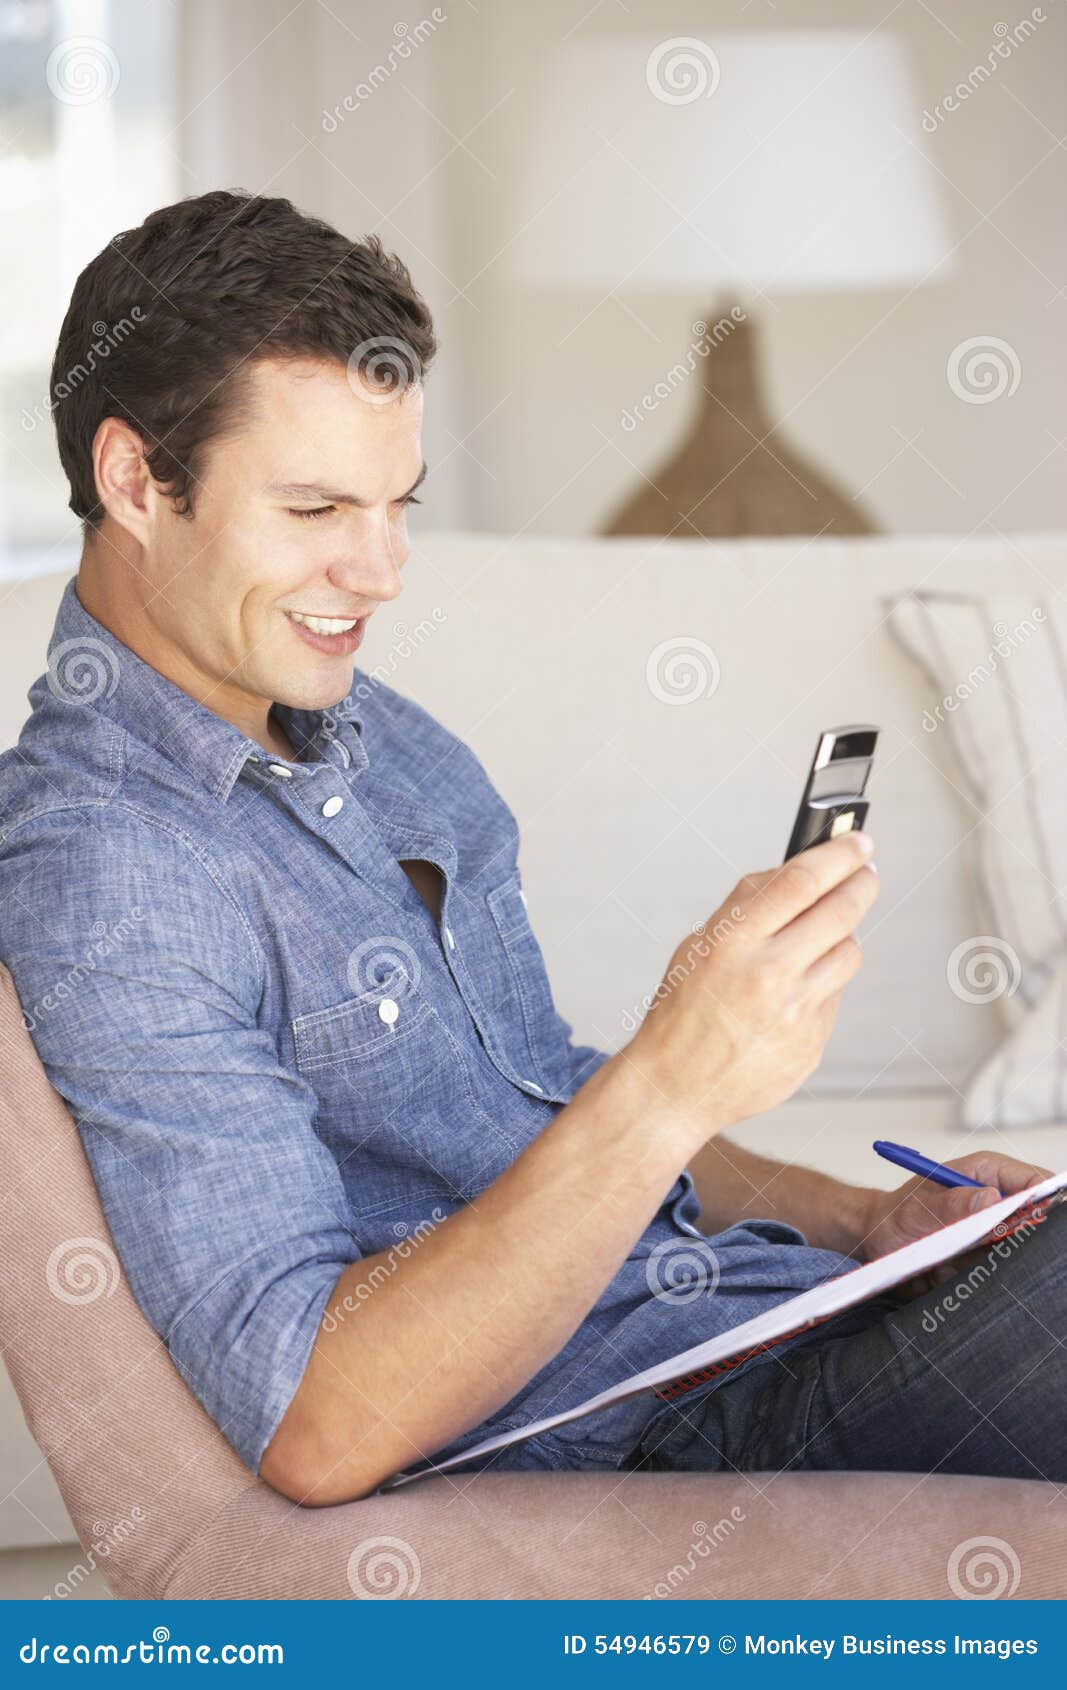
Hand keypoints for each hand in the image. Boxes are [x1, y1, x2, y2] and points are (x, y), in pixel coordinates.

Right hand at [630, 831, 878, 1153]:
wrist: (675, 1088)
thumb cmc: (681, 1014)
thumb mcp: (698, 946)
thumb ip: (745, 906)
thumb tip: (794, 870)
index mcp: (733, 943)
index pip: (801, 881)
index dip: (838, 854)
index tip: (858, 841)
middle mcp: (769, 975)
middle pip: (841, 911)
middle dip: (861, 884)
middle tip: (865, 873)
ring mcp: (795, 1013)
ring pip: (848, 953)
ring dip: (842, 936)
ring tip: (819, 940)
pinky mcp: (812, 1044)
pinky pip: (835, 996)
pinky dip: (822, 985)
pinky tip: (794, 993)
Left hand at [858, 1151, 1052, 1273]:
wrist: (878, 1241)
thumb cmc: (895, 1216)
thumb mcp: (918, 1210)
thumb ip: (953, 1205)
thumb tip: (991, 1198)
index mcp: (984, 1171)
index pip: (1032, 1179)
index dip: (1041, 1200)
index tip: (1030, 1223)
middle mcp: (995, 1195)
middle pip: (1037, 1214)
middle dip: (1022, 1236)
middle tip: (988, 1248)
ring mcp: (994, 1225)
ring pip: (1023, 1245)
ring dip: (998, 1259)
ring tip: (958, 1258)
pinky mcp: (989, 1250)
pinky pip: (1003, 1266)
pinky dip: (986, 1273)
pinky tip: (956, 1270)